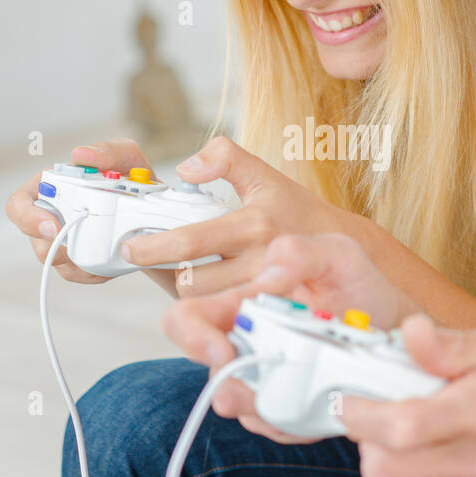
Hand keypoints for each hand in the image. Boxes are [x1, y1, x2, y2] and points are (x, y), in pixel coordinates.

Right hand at [5, 138, 153, 283]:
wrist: (152, 209)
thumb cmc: (130, 177)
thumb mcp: (126, 157)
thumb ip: (107, 151)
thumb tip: (81, 154)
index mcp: (51, 188)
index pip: (18, 205)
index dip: (28, 218)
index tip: (54, 227)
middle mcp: (52, 215)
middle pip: (35, 240)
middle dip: (53, 248)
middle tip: (77, 247)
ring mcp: (64, 240)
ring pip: (56, 261)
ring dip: (78, 262)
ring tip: (106, 250)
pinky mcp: (78, 261)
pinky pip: (77, 274)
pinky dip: (93, 272)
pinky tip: (111, 260)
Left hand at [121, 136, 352, 296]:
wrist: (343, 248)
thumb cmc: (295, 211)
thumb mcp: (264, 174)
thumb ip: (225, 157)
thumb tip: (187, 168)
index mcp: (253, 224)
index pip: (191, 242)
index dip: (155, 248)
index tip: (131, 248)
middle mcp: (260, 260)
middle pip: (191, 282)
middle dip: (170, 274)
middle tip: (160, 263)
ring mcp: (265, 290)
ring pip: (206, 304)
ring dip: (190, 293)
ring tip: (186, 277)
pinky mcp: (270, 311)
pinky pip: (226, 319)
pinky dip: (211, 312)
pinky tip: (209, 299)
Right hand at [162, 231, 413, 443]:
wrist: (395, 323)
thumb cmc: (358, 283)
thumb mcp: (337, 254)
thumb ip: (300, 252)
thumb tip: (268, 275)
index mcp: (244, 300)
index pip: (189, 316)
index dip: (191, 335)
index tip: (222, 350)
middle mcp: (245, 342)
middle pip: (209, 372)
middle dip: (228, 387)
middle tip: (257, 389)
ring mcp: (264, 378)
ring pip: (243, 406)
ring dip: (266, 409)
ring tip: (306, 396)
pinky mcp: (288, 408)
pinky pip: (277, 426)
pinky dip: (294, 422)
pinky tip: (320, 405)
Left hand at [341, 317, 475, 476]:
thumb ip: (450, 345)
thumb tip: (407, 332)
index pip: (396, 427)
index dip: (359, 413)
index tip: (348, 398)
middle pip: (383, 472)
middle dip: (367, 443)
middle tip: (378, 417)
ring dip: (398, 462)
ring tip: (421, 433)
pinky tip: (456, 456)